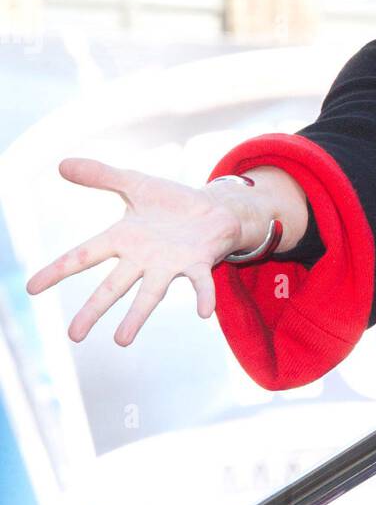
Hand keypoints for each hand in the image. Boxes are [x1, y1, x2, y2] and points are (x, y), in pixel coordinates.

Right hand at [25, 158, 243, 345]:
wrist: (214, 210)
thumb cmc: (172, 203)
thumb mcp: (134, 183)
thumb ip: (101, 176)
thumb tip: (62, 163)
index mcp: (123, 240)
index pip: (83, 256)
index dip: (57, 270)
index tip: (32, 289)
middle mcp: (143, 259)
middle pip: (112, 286)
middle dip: (93, 309)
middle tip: (74, 335)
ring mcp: (171, 264)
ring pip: (150, 294)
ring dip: (137, 316)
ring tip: (121, 340)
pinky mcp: (199, 263)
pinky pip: (200, 282)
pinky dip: (203, 296)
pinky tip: (204, 312)